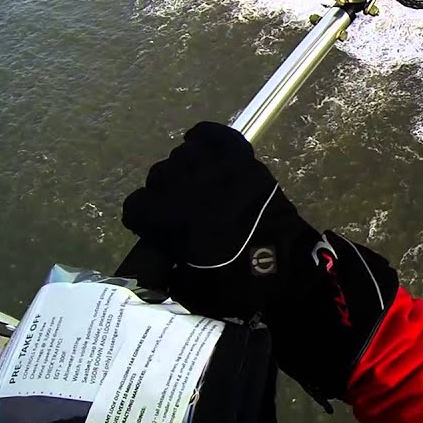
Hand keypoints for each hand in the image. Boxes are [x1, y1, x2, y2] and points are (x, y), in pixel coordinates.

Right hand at [122, 122, 397, 404]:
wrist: (285, 266)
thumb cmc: (236, 282)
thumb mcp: (189, 287)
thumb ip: (164, 268)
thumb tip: (154, 254)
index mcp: (172, 221)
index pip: (136, 206)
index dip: (142, 216)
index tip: (153, 225)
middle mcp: (189, 190)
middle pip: (158, 175)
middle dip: (162, 191)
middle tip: (177, 205)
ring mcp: (218, 171)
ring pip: (184, 154)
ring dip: (184, 168)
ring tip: (194, 182)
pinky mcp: (243, 161)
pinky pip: (217, 136)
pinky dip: (206, 136)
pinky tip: (200, 145)